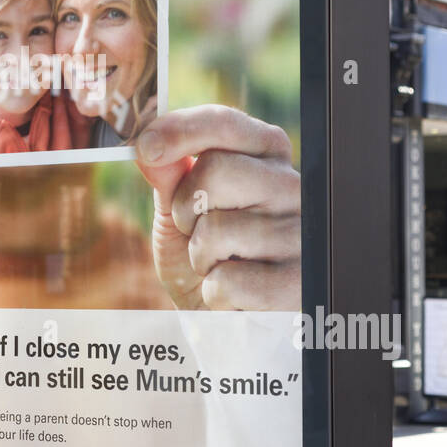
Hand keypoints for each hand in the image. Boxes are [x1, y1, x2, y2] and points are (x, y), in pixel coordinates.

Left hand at [135, 105, 300, 310]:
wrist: (229, 322)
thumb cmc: (205, 258)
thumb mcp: (177, 212)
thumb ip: (166, 177)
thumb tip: (149, 145)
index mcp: (266, 157)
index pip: (225, 124)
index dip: (180, 131)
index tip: (145, 147)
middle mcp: (293, 187)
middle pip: (215, 172)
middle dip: (186, 208)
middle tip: (197, 231)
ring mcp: (301, 234)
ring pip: (216, 230)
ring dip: (200, 258)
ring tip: (222, 265)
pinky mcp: (297, 285)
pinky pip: (227, 281)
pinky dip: (215, 294)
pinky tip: (236, 296)